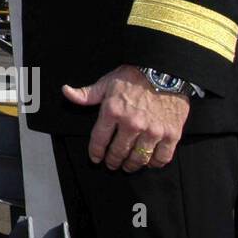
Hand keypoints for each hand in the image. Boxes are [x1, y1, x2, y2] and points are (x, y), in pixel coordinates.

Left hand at [63, 65, 189, 171]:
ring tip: (128, 166)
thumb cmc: (134, 76)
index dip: (96, 152)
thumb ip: (87, 93)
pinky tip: (149, 162)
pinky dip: (154, 163)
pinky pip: (162, 157)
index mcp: (113, 111)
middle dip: (113, 161)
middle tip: (112, 164)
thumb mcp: (107, 83)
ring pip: (138, 158)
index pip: (99, 140)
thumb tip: (66, 91)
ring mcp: (152, 130)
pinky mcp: (171, 134)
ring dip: (131, 165)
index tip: (96, 158)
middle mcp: (132, 124)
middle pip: (118, 152)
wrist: (165, 71)